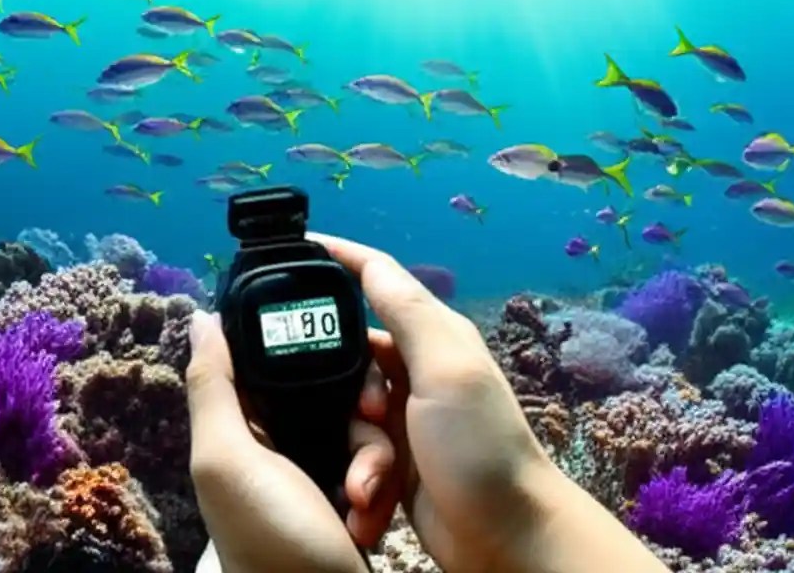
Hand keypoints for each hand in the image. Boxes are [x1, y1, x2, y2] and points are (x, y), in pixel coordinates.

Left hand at [185, 310, 400, 572]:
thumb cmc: (272, 538)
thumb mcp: (229, 460)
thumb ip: (213, 387)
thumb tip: (199, 314)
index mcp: (236, 427)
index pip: (269, 360)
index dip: (303, 346)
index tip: (340, 343)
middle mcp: (273, 442)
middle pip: (326, 387)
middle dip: (355, 406)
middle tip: (366, 424)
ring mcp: (315, 469)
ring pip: (360, 422)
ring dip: (372, 452)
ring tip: (364, 491)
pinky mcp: (351, 494)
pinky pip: (377, 459)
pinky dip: (380, 478)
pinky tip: (371, 505)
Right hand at [310, 233, 555, 571]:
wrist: (506, 539)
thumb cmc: (480, 448)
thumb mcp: (446, 368)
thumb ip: (408, 312)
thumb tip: (365, 259)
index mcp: (431, 336)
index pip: (375, 279)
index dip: (335, 259)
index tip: (288, 253)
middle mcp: (415, 370)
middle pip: (346, 357)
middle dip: (339, 394)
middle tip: (363, 421)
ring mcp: (403, 419)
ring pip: (343, 414)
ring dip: (352, 451)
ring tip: (369, 481)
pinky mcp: (393, 463)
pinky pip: (352, 458)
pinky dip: (357, 481)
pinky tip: (367, 503)